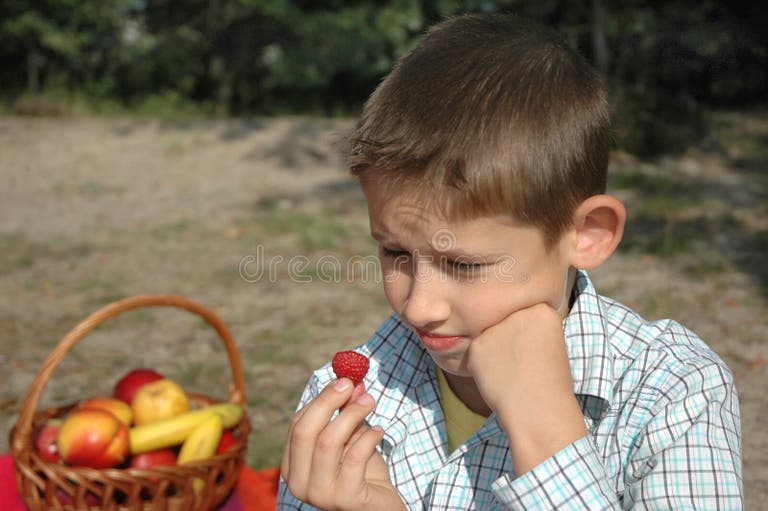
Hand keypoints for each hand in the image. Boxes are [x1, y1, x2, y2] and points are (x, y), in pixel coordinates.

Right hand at [281, 378, 405, 510]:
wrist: (380, 507)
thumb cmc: (363, 473)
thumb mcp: (350, 439)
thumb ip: (345, 413)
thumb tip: (350, 382)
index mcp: (293, 467)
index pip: (298, 425)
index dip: (320, 399)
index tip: (342, 379)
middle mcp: (299, 483)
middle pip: (305, 431)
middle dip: (328, 401)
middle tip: (351, 384)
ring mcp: (319, 494)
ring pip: (328, 441)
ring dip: (352, 414)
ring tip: (370, 402)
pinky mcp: (345, 499)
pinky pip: (354, 457)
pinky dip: (369, 437)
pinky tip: (380, 431)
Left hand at [466, 303, 586, 473]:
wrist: (538, 410)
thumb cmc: (551, 384)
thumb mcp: (552, 345)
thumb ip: (530, 329)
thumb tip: (509, 327)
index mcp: (542, 310)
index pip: (526, 314)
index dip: (528, 336)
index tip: (535, 352)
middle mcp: (517, 313)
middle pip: (506, 322)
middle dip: (509, 340)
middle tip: (521, 363)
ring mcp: (495, 328)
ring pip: (491, 337)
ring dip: (496, 352)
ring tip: (512, 373)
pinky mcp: (477, 345)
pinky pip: (477, 352)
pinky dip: (483, 366)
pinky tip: (499, 378)